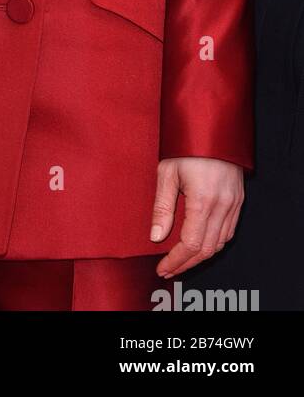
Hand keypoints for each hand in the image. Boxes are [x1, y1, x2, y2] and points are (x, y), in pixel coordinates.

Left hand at [150, 156, 244, 276]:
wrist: (213, 126)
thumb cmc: (186, 144)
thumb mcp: (167, 171)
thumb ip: (162, 207)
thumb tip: (156, 236)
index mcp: (203, 200)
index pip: (190, 244)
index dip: (175, 260)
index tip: (162, 267)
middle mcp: (222, 206)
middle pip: (206, 249)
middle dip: (186, 263)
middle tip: (168, 269)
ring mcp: (233, 204)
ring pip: (219, 243)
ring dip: (200, 256)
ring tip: (180, 261)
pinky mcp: (238, 201)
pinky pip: (228, 231)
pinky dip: (214, 243)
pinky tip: (200, 245)